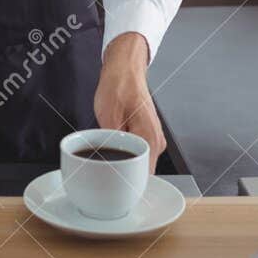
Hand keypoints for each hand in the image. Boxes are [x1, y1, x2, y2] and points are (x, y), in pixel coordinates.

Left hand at [92, 32, 165, 172]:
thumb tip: (109, 165)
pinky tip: (111, 144)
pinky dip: (123, 153)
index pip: (143, 178)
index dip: (125, 186)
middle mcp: (157, 143)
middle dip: (120, 174)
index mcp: (150, 140)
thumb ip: (112, 145)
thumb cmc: (118, 87)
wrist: (125, 69)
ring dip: (121, 162)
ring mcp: (153, 140)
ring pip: (137, 163)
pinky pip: (136, 153)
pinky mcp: (147, 137)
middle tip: (100, 166)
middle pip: (140, 173)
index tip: (110, 187)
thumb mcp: (108, 117)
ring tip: (105, 150)